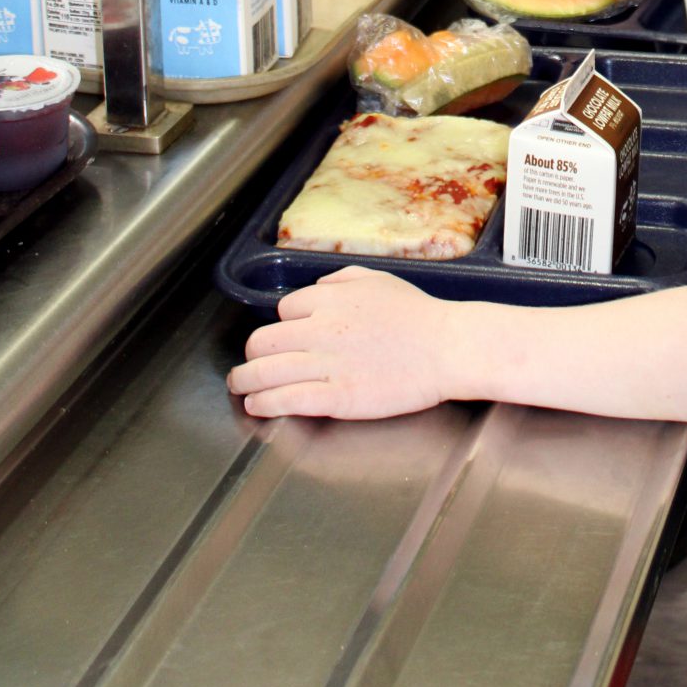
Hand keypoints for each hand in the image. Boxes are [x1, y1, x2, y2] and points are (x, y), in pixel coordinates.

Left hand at [227, 266, 449, 419]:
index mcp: (330, 300)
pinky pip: (285, 400)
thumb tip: (317, 287)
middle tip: (251, 363)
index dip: (284, 324)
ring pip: (265, 372)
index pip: (284, 309)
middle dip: (254, 353)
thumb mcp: (379, 280)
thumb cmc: (418, 314)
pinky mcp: (335, 397)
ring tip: (240, 386)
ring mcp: (326, 365)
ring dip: (245, 380)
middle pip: (263, 340)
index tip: (286, 336)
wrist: (445, 347)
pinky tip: (257, 406)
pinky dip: (264, 404)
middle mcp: (321, 329)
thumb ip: (342, 280)